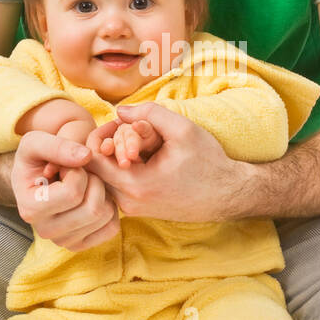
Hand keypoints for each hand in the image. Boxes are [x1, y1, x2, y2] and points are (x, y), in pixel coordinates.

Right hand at [11, 130, 119, 250]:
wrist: (37, 177)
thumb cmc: (36, 158)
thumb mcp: (36, 142)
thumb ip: (58, 146)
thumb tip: (87, 156)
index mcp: (30, 209)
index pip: (73, 192)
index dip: (78, 172)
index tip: (68, 166)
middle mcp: (45, 231)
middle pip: (93, 209)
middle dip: (94, 182)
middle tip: (82, 173)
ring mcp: (64, 241)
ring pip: (105, 217)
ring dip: (102, 192)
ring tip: (86, 183)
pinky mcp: (80, 244)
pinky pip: (111, 227)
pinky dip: (109, 207)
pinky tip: (93, 197)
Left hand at [83, 102, 252, 222]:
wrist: (227, 194)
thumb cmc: (208, 163)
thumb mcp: (182, 129)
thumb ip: (148, 113)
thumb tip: (119, 110)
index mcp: (135, 185)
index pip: (92, 159)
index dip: (100, 136)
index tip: (120, 124)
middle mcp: (128, 203)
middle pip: (96, 168)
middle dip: (108, 144)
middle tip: (129, 131)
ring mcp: (132, 209)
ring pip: (105, 177)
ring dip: (116, 156)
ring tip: (139, 144)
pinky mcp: (137, 209)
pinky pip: (117, 185)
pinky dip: (124, 167)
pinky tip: (144, 156)